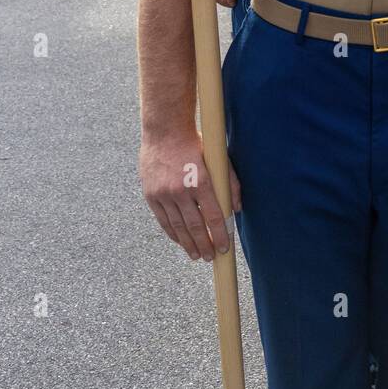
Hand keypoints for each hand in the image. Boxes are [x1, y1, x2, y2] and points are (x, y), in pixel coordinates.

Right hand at [139, 129, 241, 261]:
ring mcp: (163, 193)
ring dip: (187, 244)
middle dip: (204, 245)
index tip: (225, 247)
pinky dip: (172, 233)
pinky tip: (180, 241)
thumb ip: (230, 183)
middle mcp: (180, 190)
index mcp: (200, 181)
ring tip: (196, 255)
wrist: (165, 131)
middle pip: (194, 226)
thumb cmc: (196, 143)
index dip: (219, 235)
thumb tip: (236, 208)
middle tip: (210, 257)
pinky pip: (163, 220)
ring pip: (177, 227)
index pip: (212, 216)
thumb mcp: (218, 159)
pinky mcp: (151, 194)